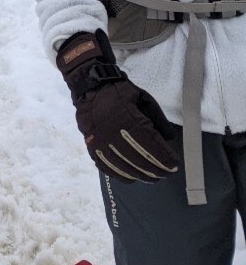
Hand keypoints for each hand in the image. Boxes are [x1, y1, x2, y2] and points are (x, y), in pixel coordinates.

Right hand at [57, 31, 177, 182]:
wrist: (90, 86)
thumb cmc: (120, 92)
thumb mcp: (144, 99)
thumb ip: (158, 120)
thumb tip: (169, 139)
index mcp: (130, 120)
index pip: (152, 147)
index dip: (165, 159)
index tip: (174, 166)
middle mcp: (115, 134)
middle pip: (140, 160)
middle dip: (156, 170)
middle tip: (165, 173)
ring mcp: (102, 142)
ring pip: (125, 167)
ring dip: (141, 175)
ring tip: (152, 178)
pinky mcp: (92, 146)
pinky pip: (107, 167)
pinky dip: (120, 175)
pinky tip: (131, 177)